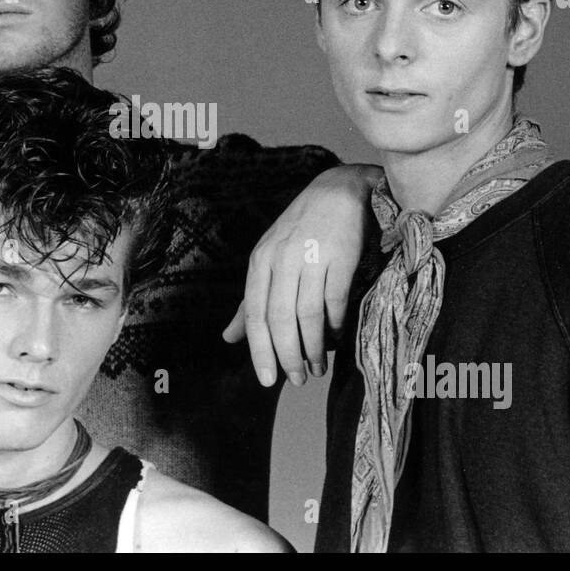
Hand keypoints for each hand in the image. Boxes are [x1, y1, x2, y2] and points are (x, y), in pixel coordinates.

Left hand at [222, 163, 381, 386]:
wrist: (340, 191)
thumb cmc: (300, 231)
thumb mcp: (268, 260)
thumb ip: (249, 301)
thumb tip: (228, 338)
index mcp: (260, 261)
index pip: (254, 313)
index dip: (260, 350)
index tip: (267, 379)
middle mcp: (282, 259)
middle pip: (279, 318)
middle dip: (288, 355)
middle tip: (296, 380)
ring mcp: (312, 256)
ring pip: (308, 314)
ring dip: (313, 347)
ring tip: (317, 368)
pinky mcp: (341, 256)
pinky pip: (335, 300)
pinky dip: (335, 324)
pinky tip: (336, 337)